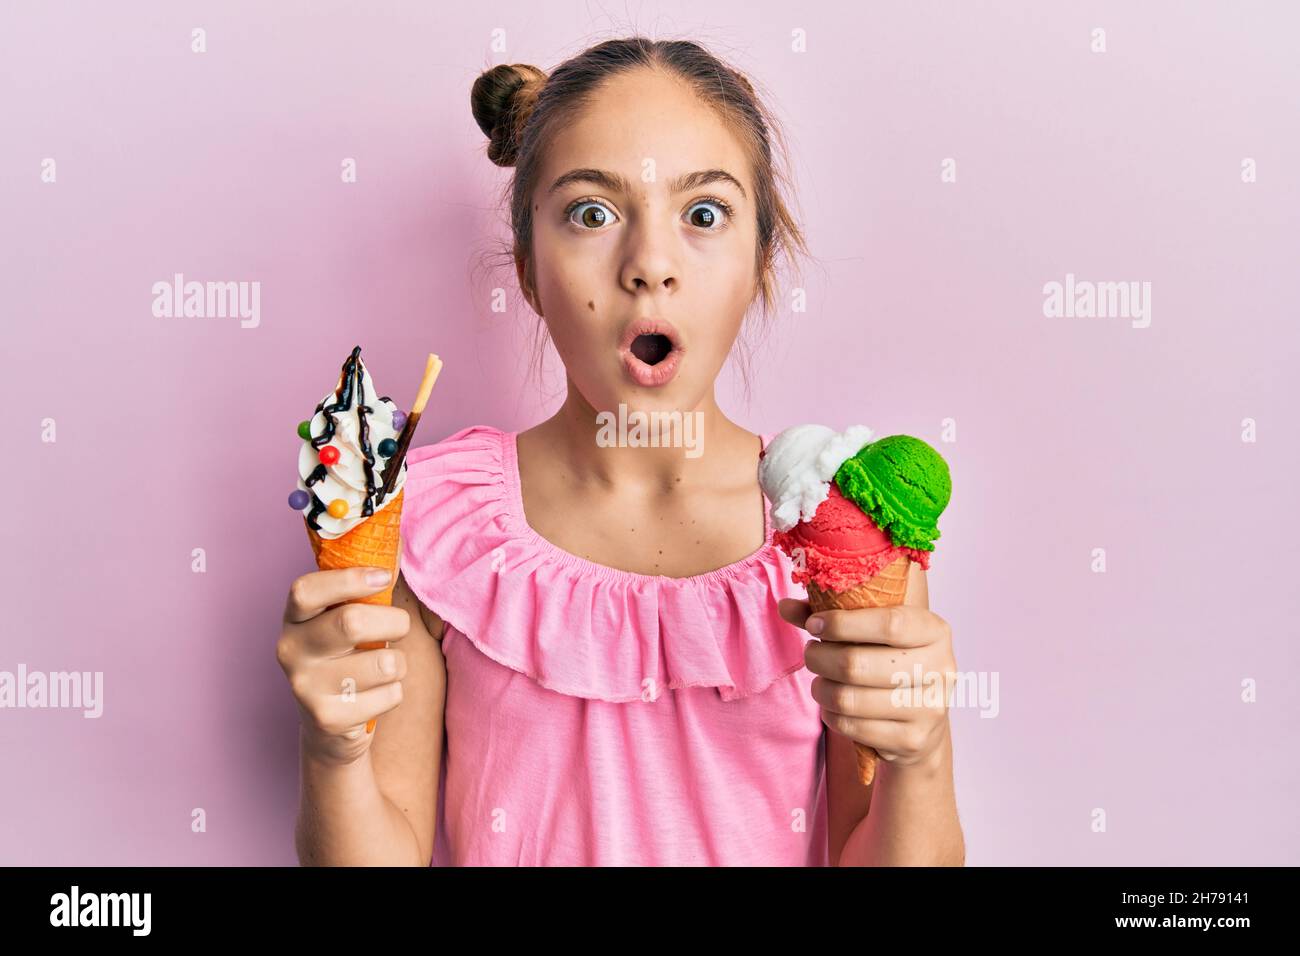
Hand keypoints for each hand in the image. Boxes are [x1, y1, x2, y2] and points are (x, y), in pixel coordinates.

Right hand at [276, 567, 411, 765]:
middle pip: (351, 622)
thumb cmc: (349, 656)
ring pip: (382, 662)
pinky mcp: (329, 719)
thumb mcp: (348, 616)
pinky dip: (395, 693)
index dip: (349, 579)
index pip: (305, 590)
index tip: (383, 577)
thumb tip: (396, 538)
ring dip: (398, 662)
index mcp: (294, 618)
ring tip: (383, 666)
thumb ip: (367, 582)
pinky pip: (390, 695)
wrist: (331, 725)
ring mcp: (305, 687)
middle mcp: (290, 650)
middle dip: (393, 622)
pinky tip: (374, 696)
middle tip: (397, 628)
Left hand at [779, 598, 955, 771]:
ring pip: (849, 698)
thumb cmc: (890, 663)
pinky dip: (831, 715)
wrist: (921, 721)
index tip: (814, 625)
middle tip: (811, 654)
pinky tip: (834, 706)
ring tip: (820, 681)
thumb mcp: (871, 633)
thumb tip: (786, 606)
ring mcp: (929, 708)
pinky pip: (852, 726)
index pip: (889, 623)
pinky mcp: (912, 739)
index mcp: (935, 631)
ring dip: (821, 689)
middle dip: (820, 658)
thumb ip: (832, 616)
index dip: (843, 623)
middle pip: (857, 663)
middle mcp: (941, 669)